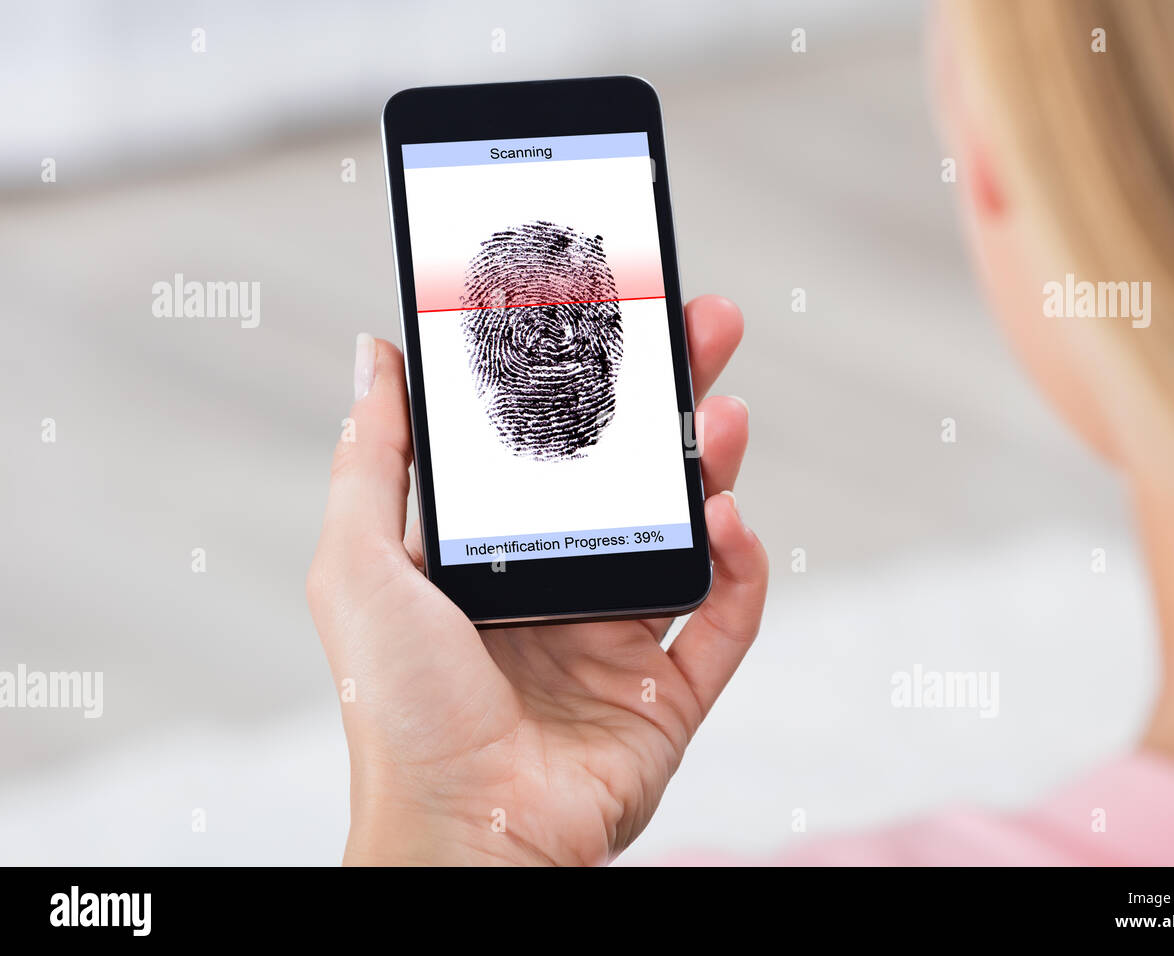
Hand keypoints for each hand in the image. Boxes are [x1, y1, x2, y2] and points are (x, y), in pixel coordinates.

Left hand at [306, 295, 767, 864]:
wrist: (462, 836)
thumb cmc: (397, 709)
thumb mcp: (360, 564)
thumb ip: (374, 458)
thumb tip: (377, 355)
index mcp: (493, 557)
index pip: (553, 448)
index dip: (587, 379)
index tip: (611, 313)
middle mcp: (559, 590)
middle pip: (631, 478)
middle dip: (672, 400)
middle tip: (705, 326)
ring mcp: (618, 644)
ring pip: (686, 537)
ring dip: (712, 469)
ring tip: (725, 416)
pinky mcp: (668, 696)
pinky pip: (724, 623)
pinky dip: (739, 570)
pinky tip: (729, 523)